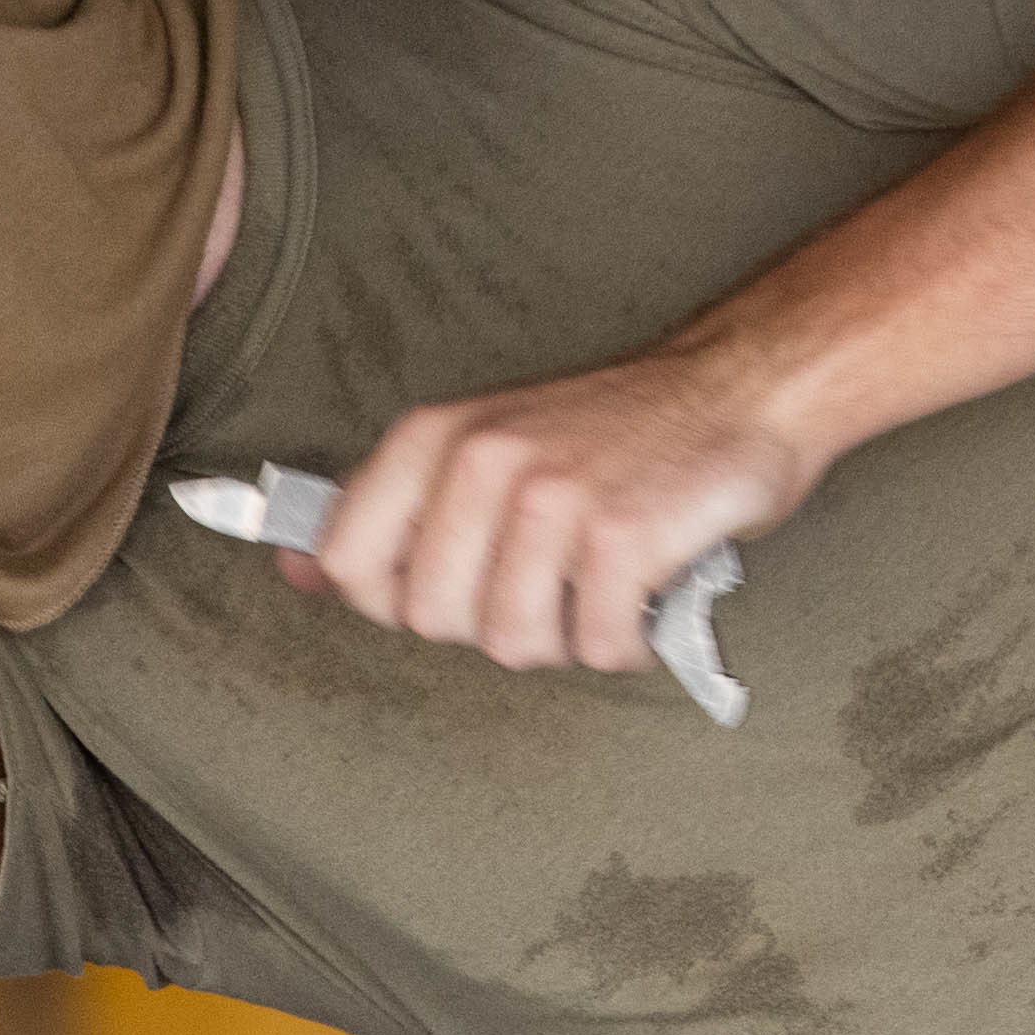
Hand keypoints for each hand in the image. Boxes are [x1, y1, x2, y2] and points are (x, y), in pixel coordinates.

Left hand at [298, 343, 817, 677]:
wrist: (740, 388)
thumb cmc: (613, 434)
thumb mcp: (485, 444)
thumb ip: (394, 510)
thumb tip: (295, 570)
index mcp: (434, 438)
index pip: (352, 563)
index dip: (401, 602)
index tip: (463, 584)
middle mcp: (482, 460)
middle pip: (435, 621)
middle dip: (497, 623)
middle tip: (553, 580)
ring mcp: (551, 497)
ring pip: (513, 642)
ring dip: (568, 635)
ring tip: (601, 583)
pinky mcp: (622, 536)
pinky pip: (596, 646)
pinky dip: (627, 640)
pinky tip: (645, 592)